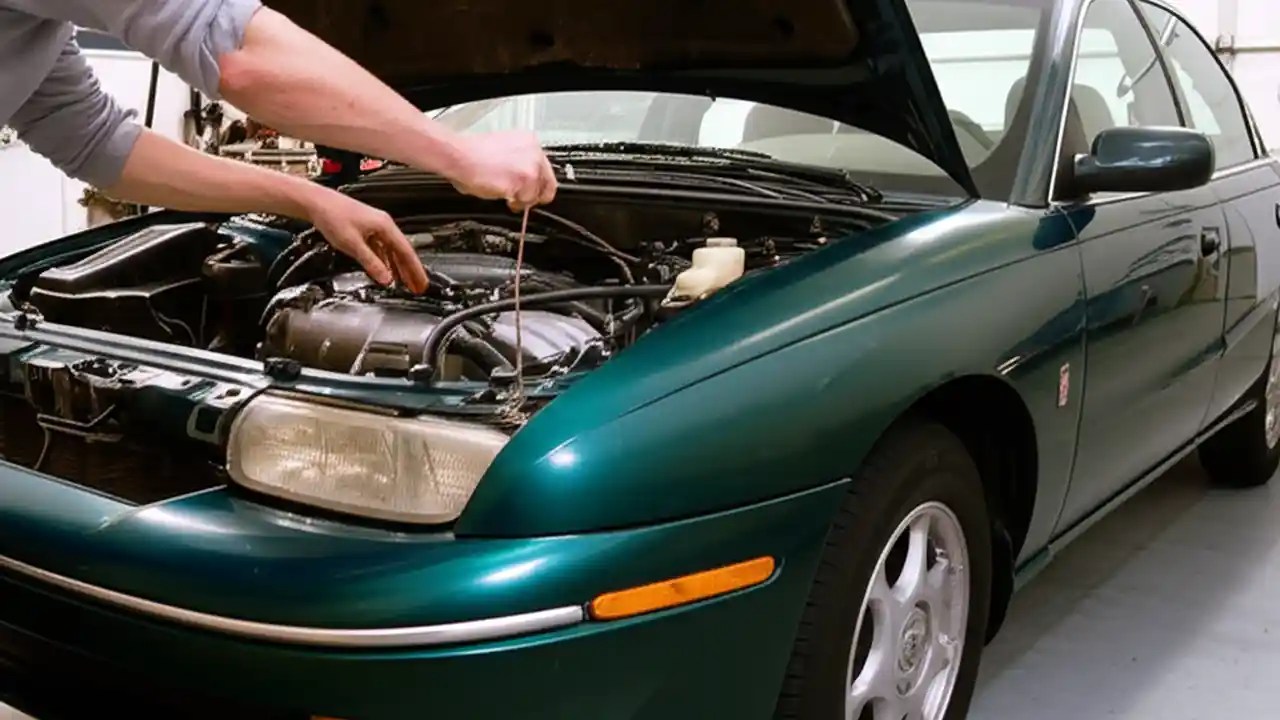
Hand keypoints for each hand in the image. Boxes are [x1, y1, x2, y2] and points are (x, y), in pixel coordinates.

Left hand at [303, 189, 428, 293]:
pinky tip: (386, 270)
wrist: (317, 203)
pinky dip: (386, 261)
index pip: (406, 252)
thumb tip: (385, 278)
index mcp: (385, 226)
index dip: (415, 270)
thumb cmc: (333, 215)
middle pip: (402, 252)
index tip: (421, 282)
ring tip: (405, 283)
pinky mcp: (366, 230)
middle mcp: (383, 225)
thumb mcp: (353, 245)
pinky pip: (381, 249)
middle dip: (410, 271)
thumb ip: (371, 263)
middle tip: (418, 287)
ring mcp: (375, 227)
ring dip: (398, 267)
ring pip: (392, 251)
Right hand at [445, 131, 557, 210]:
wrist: (460, 156)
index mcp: (529, 141)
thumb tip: (520, 178)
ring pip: (535, 195)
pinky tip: (502, 195)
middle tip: (523, 199)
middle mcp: (534, 153)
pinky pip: (523, 201)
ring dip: (522, 200)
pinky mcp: (523, 183)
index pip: (544, 168)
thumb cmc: (472, 153)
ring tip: (506, 196)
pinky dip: (513, 203)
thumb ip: (518, 162)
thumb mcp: (503, 150)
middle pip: (547, 184)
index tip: (532, 189)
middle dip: (535, 195)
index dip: (537, 182)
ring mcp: (530, 168)